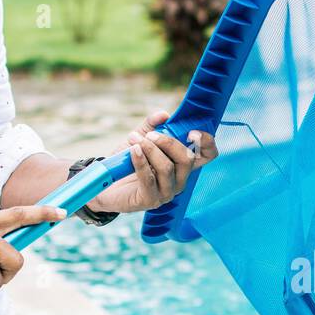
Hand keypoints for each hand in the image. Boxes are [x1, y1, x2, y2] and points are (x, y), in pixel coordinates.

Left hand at [88, 110, 218, 213]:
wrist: (106, 185)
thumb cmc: (127, 163)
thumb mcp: (139, 139)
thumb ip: (151, 126)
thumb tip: (163, 114)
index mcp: (182, 164)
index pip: (208, 155)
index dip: (206, 142)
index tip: (191, 132)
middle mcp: (179, 180)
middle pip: (187, 159)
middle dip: (168, 142)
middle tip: (149, 135)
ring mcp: (166, 193)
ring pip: (167, 168)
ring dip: (150, 149)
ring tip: (134, 140)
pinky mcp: (150, 200)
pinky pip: (149, 179)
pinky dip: (140, 161)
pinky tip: (132, 151)